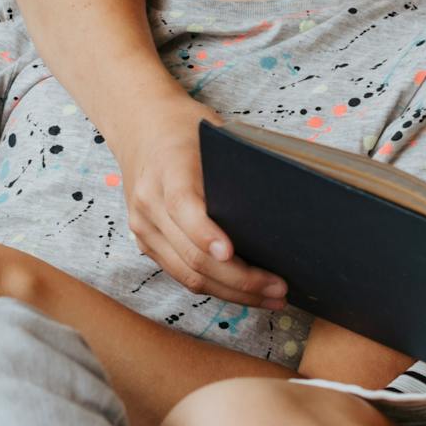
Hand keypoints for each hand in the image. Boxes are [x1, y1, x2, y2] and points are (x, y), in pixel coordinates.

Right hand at [117, 94, 286, 307]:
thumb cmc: (186, 129)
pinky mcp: (146, 243)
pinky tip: (245, 292)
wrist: (140, 126)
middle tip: (279, 287)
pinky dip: (216, 287)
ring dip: (232, 293)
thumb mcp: (215, 134)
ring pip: (187, 276)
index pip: (184, 208)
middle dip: (239, 279)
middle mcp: (149, 203)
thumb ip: (237, 168)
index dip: (206, 234)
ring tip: (271, 298)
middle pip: (191, 254)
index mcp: (168, 170)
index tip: (231, 252)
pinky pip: (182, 275)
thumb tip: (285, 207)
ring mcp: (144, 228)